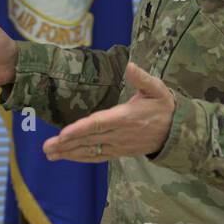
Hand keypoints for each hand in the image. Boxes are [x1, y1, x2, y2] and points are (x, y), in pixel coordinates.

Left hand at [43, 61, 175, 162]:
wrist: (177, 131)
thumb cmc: (163, 106)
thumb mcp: (157, 88)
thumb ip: (142, 78)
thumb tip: (130, 65)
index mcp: (126, 117)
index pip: (99, 124)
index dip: (80, 130)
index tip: (63, 134)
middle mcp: (120, 134)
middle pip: (90, 140)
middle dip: (67, 144)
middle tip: (46, 147)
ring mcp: (119, 145)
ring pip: (91, 151)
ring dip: (69, 153)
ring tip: (49, 153)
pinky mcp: (119, 152)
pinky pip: (98, 157)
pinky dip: (81, 158)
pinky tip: (66, 157)